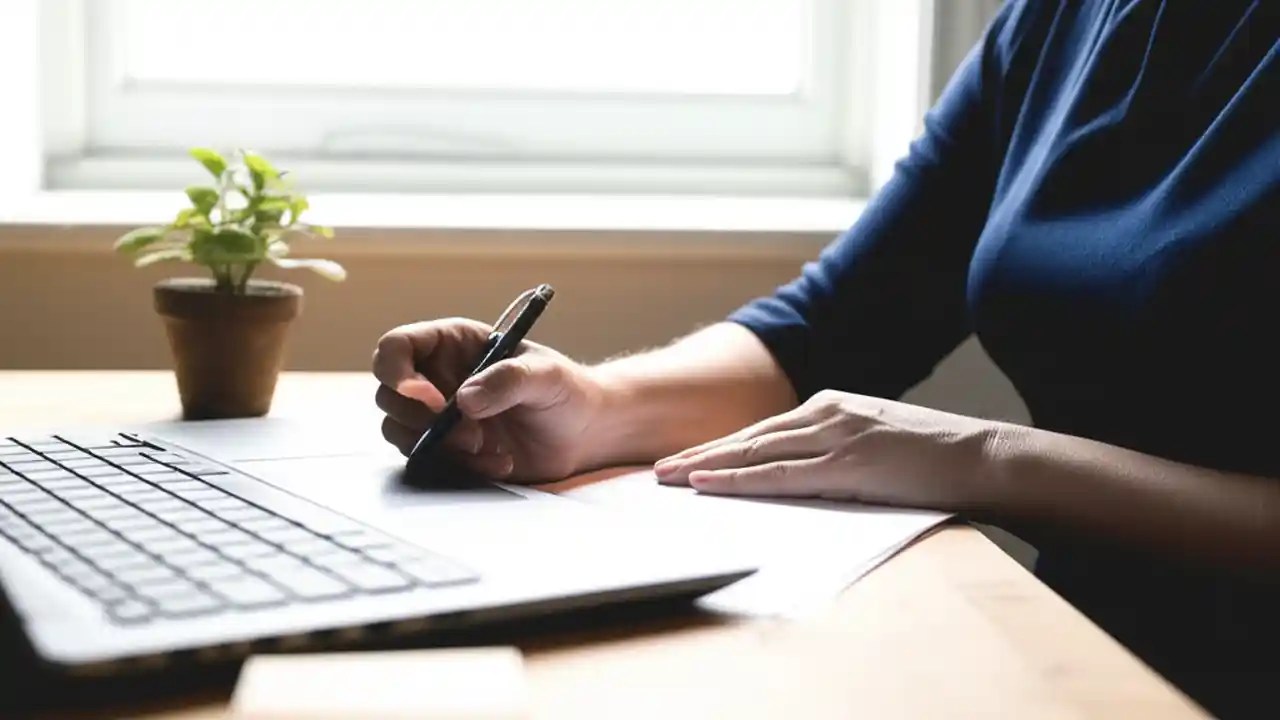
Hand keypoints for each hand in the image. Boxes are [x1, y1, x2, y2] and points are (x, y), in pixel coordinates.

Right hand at [372, 318, 603, 481]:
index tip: (428, 398)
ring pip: (399, 430)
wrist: (582, 435)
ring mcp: (438, 415)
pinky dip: (459, 466)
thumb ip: (509, 380)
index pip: (397, 346)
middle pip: (388, 393)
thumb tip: (463, 400)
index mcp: (453, 344)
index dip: (397, 370)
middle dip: (421, 419)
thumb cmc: (566, 391)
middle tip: (469, 433)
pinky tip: (499, 462)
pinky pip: (427, 460)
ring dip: (439, 445)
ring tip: (489, 447)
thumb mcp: (546, 377)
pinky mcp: (446, 449)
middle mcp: (436, 377)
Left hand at [652, 390, 1000, 509]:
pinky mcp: (847, 464)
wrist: (980, 456)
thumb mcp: (872, 443)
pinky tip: (710, 483)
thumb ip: (833, 452)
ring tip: (668, 479)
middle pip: (747, 438)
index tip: (684, 461)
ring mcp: (835, 435)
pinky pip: (782, 474)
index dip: (718, 448)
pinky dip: (740, 479)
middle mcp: (825, 413)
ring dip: (707, 467)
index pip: (761, 431)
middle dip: (699, 455)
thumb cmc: (929, 459)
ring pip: (754, 453)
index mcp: (829, 406)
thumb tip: (798, 476)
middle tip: (656, 472)